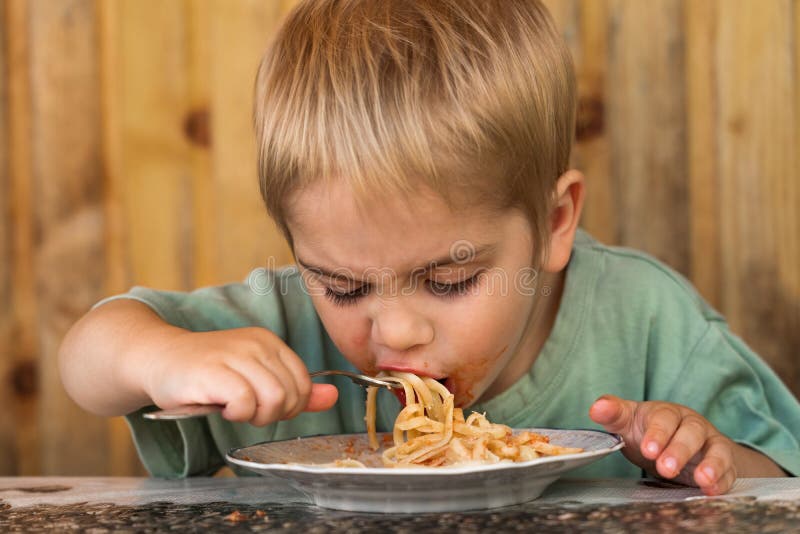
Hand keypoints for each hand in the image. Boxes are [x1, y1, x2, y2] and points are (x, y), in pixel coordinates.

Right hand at [139, 327, 337, 425]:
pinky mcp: (213, 371)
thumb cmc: (206, 373)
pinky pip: (245, 402)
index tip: (265, 407)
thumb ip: (295, 389)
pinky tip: (221, 407)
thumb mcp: (254, 377)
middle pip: (291, 394)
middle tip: (247, 411)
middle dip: (274, 414)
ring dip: (255, 415)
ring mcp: (235, 354)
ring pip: (274, 398)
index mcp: (269, 342)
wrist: (158, 358)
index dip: (290, 405)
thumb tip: (333, 397)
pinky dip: (237, 414)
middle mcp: (256, 344)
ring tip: (235, 409)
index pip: (303, 382)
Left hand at [589, 395, 735, 494]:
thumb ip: (614, 414)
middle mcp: (692, 425)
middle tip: (665, 468)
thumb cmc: (648, 430)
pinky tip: (713, 491)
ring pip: (716, 450)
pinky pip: (728, 472)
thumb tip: (596, 408)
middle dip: (679, 451)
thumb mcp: (629, 421)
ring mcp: (710, 444)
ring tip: (702, 481)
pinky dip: (723, 481)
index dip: (657, 434)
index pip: (664, 419)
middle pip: (691, 433)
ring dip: (711, 465)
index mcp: (668, 413)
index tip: (647, 449)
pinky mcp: (723, 464)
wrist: (677, 443)